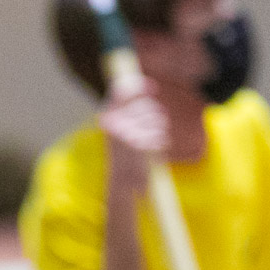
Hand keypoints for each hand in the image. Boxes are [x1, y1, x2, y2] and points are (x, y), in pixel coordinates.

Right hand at [98, 77, 166, 194]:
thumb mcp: (121, 128)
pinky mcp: (138, 145)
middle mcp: (113, 122)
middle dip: (156, 115)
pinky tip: (156, 150)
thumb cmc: (124, 154)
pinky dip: (162, 142)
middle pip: (146, 106)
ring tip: (153, 140)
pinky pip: (159, 135)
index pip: (124, 92)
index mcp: (107, 116)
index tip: (154, 88)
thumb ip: (130, 108)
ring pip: (156, 119)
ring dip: (161, 129)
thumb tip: (148, 86)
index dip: (140, 87)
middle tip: (156, 127)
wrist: (120, 183)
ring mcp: (125, 133)